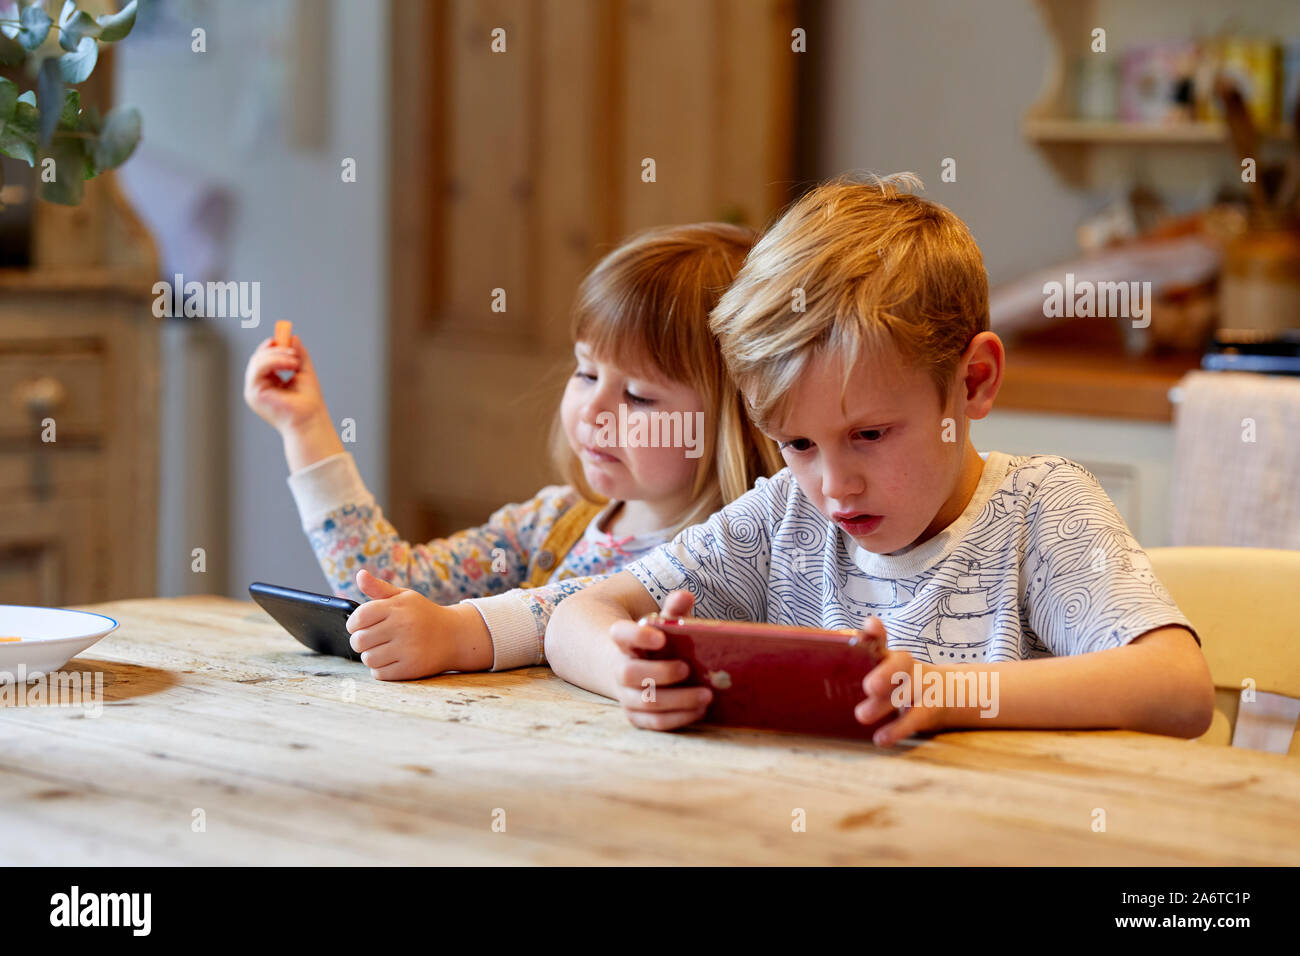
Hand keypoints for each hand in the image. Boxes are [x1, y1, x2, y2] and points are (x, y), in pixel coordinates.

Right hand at [243, 333, 327, 434]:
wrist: (310, 420)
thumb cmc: (309, 403)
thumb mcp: (304, 372)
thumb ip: (298, 355)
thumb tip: (293, 337)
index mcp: (267, 383)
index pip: (262, 359)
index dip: (271, 347)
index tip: (284, 339)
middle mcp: (257, 387)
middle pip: (257, 358)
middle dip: (275, 349)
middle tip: (293, 349)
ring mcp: (253, 391)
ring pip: (257, 361)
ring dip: (277, 355)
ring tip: (295, 361)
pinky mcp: (253, 393)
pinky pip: (258, 368)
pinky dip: (274, 361)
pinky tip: (290, 364)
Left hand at [346, 569, 492, 679]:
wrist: (454, 635)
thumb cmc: (423, 614)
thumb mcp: (404, 597)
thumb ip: (379, 587)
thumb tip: (360, 574)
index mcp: (397, 607)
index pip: (359, 617)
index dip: (353, 624)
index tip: (359, 626)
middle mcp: (402, 627)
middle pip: (359, 641)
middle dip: (360, 641)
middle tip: (371, 639)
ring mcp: (407, 649)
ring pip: (368, 659)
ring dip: (371, 656)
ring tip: (382, 650)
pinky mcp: (411, 668)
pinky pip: (379, 673)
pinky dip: (380, 669)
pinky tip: (391, 660)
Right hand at [608, 589, 711, 730]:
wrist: (634, 670)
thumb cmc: (657, 645)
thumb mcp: (664, 626)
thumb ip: (673, 611)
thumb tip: (685, 595)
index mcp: (624, 643)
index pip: (621, 635)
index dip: (637, 636)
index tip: (660, 637)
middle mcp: (620, 670)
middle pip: (629, 673)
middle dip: (660, 673)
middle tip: (687, 668)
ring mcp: (626, 696)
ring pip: (645, 702)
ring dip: (677, 701)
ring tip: (707, 695)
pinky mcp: (636, 716)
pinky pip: (654, 723)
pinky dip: (678, 718)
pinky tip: (700, 710)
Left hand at [854, 616, 946, 746]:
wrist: (945, 693)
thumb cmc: (899, 681)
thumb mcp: (883, 670)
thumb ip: (858, 668)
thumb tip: (815, 673)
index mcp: (890, 656)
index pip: (882, 640)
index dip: (877, 632)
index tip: (871, 625)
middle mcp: (907, 667)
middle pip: (901, 664)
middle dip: (886, 673)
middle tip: (869, 686)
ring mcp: (920, 687)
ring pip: (905, 694)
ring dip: (883, 705)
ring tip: (861, 715)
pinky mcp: (928, 710)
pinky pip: (914, 719)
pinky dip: (897, 730)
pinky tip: (881, 739)